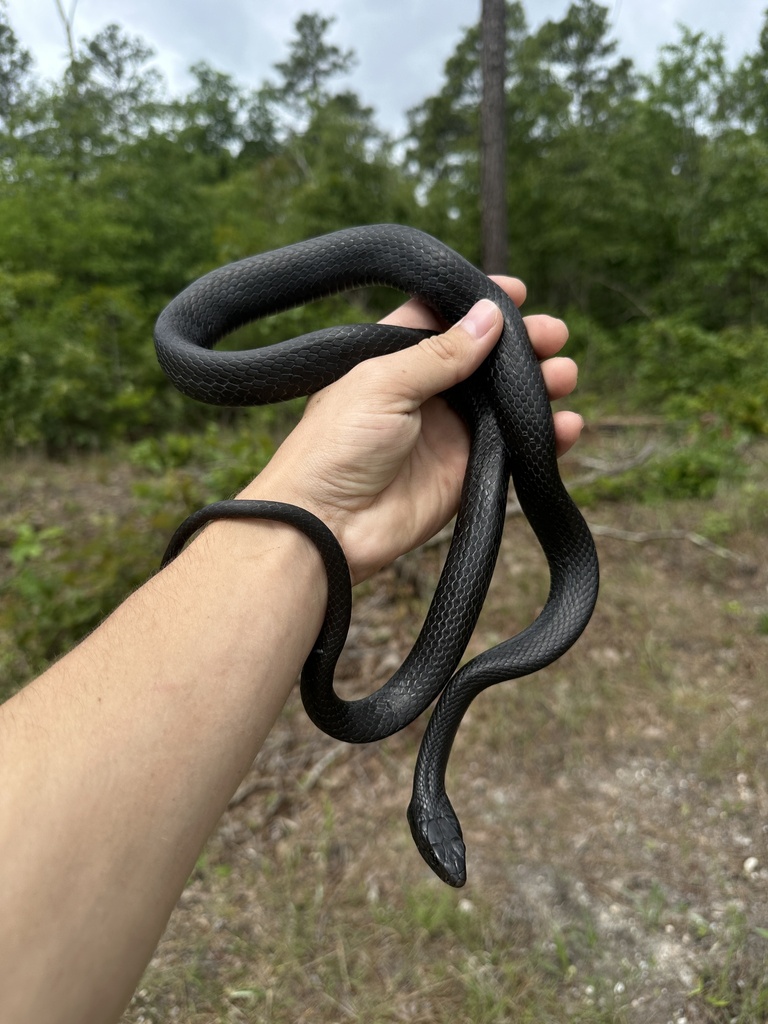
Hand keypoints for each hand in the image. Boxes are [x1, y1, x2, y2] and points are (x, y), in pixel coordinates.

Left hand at [242, 277, 581, 582]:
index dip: (478, 304)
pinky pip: (513, 449)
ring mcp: (447, 432)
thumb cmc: (335, 448)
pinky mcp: (466, 473)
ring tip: (563, 375)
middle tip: (554, 336)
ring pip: (504, 401)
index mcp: (392, 358)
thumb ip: (439, 353)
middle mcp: (423, 392)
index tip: (517, 293)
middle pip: (483, 358)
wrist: (326, 525)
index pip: (441, 319)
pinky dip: (544, 437)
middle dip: (521, 345)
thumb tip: (488, 316)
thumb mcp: (383, 383)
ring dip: (537, 387)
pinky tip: (567, 426)